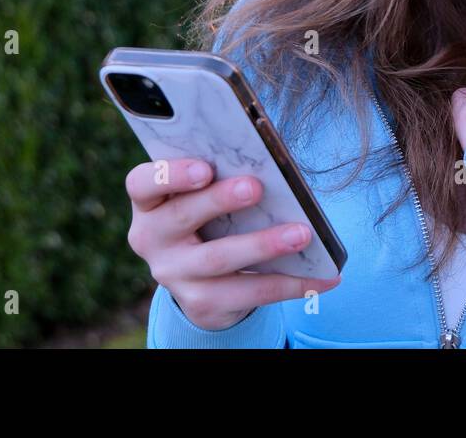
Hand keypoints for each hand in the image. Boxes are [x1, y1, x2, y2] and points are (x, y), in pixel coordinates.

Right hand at [125, 158, 340, 330]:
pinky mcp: (201, 303)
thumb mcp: (202, 196)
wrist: (199, 279)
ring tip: (302, 234)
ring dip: (263, 245)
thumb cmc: (208, 216)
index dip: (170, 175)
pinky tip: (322, 278)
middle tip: (255, 188)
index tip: (204, 167)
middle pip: (181, 217)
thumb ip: (219, 177)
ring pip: (217, 259)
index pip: (142, 184)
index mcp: (150, 203)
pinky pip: (248, 292)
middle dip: (219, 201)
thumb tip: (270, 162)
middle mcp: (152, 239)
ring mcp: (174, 274)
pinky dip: (291, 284)